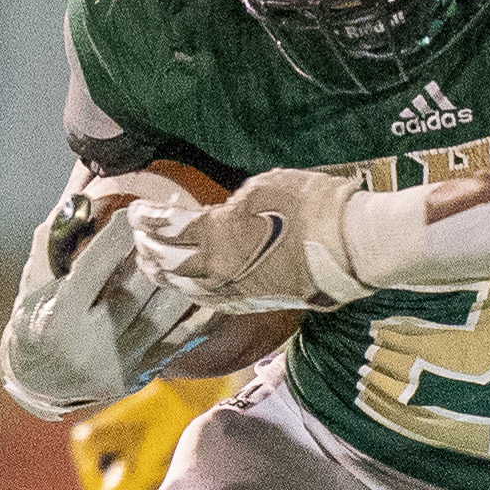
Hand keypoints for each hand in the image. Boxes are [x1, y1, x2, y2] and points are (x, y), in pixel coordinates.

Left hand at [130, 168, 369, 311]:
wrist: (352, 246)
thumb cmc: (313, 206)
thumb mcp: (264, 187)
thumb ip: (230, 203)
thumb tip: (218, 213)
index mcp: (215, 234)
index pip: (167, 227)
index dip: (147, 218)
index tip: (137, 209)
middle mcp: (217, 269)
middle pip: (167, 262)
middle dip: (147, 248)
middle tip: (138, 235)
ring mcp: (234, 290)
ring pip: (184, 288)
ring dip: (163, 274)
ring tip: (152, 264)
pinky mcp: (252, 302)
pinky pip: (209, 301)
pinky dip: (189, 291)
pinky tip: (188, 285)